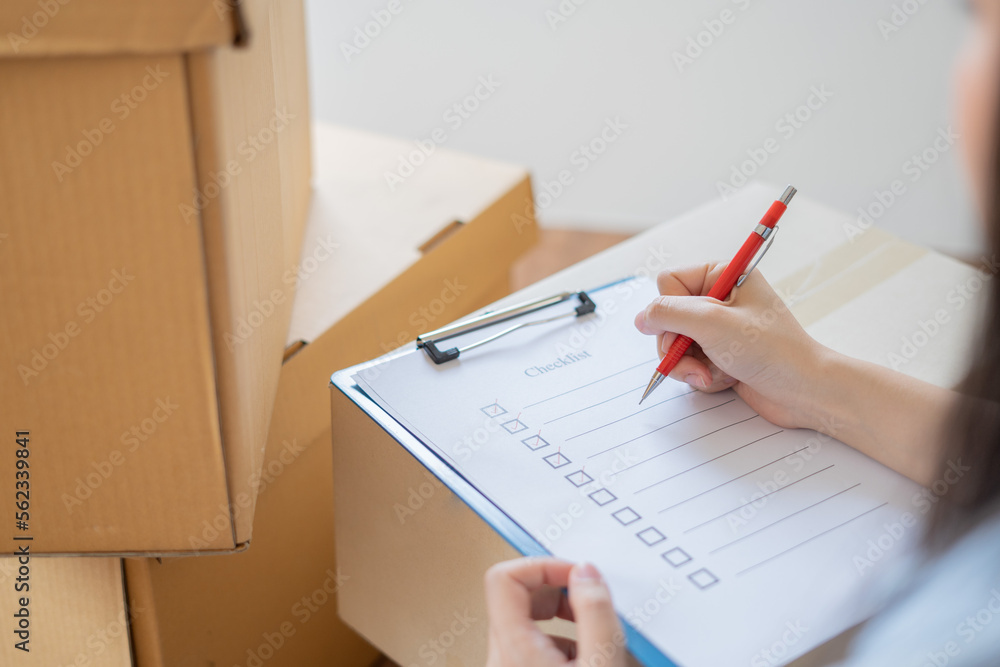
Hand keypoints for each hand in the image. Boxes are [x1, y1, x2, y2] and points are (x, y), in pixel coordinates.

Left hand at [485, 558, 626, 666]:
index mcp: (514, 649)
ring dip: (564, 616)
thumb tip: (586, 572)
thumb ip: (595, 613)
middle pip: (518, 597)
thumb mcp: (602, 662)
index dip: (542, 566)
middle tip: (592, 601)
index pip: (504, 577)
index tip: (576, 574)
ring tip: (597, 631)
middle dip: (560, 592)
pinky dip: (564, 641)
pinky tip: (590, 655)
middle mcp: (503, 659)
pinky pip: (535, 646)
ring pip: (529, 621)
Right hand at [633, 263, 831, 430]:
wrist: (804, 391)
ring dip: (688, 365)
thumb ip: (668, 314)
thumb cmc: (771, 350)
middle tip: (696, 361)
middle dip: (677, 346)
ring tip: (711, 375)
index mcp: (722, 275)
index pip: (668, 282)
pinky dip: (702, 376)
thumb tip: (641, 318)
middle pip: (667, 317)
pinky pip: (689, 363)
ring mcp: (719, 328)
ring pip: (675, 344)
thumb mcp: (713, 323)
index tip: (685, 329)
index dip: (669, 309)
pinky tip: (724, 380)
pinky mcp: (721, 354)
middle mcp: (719, 299)